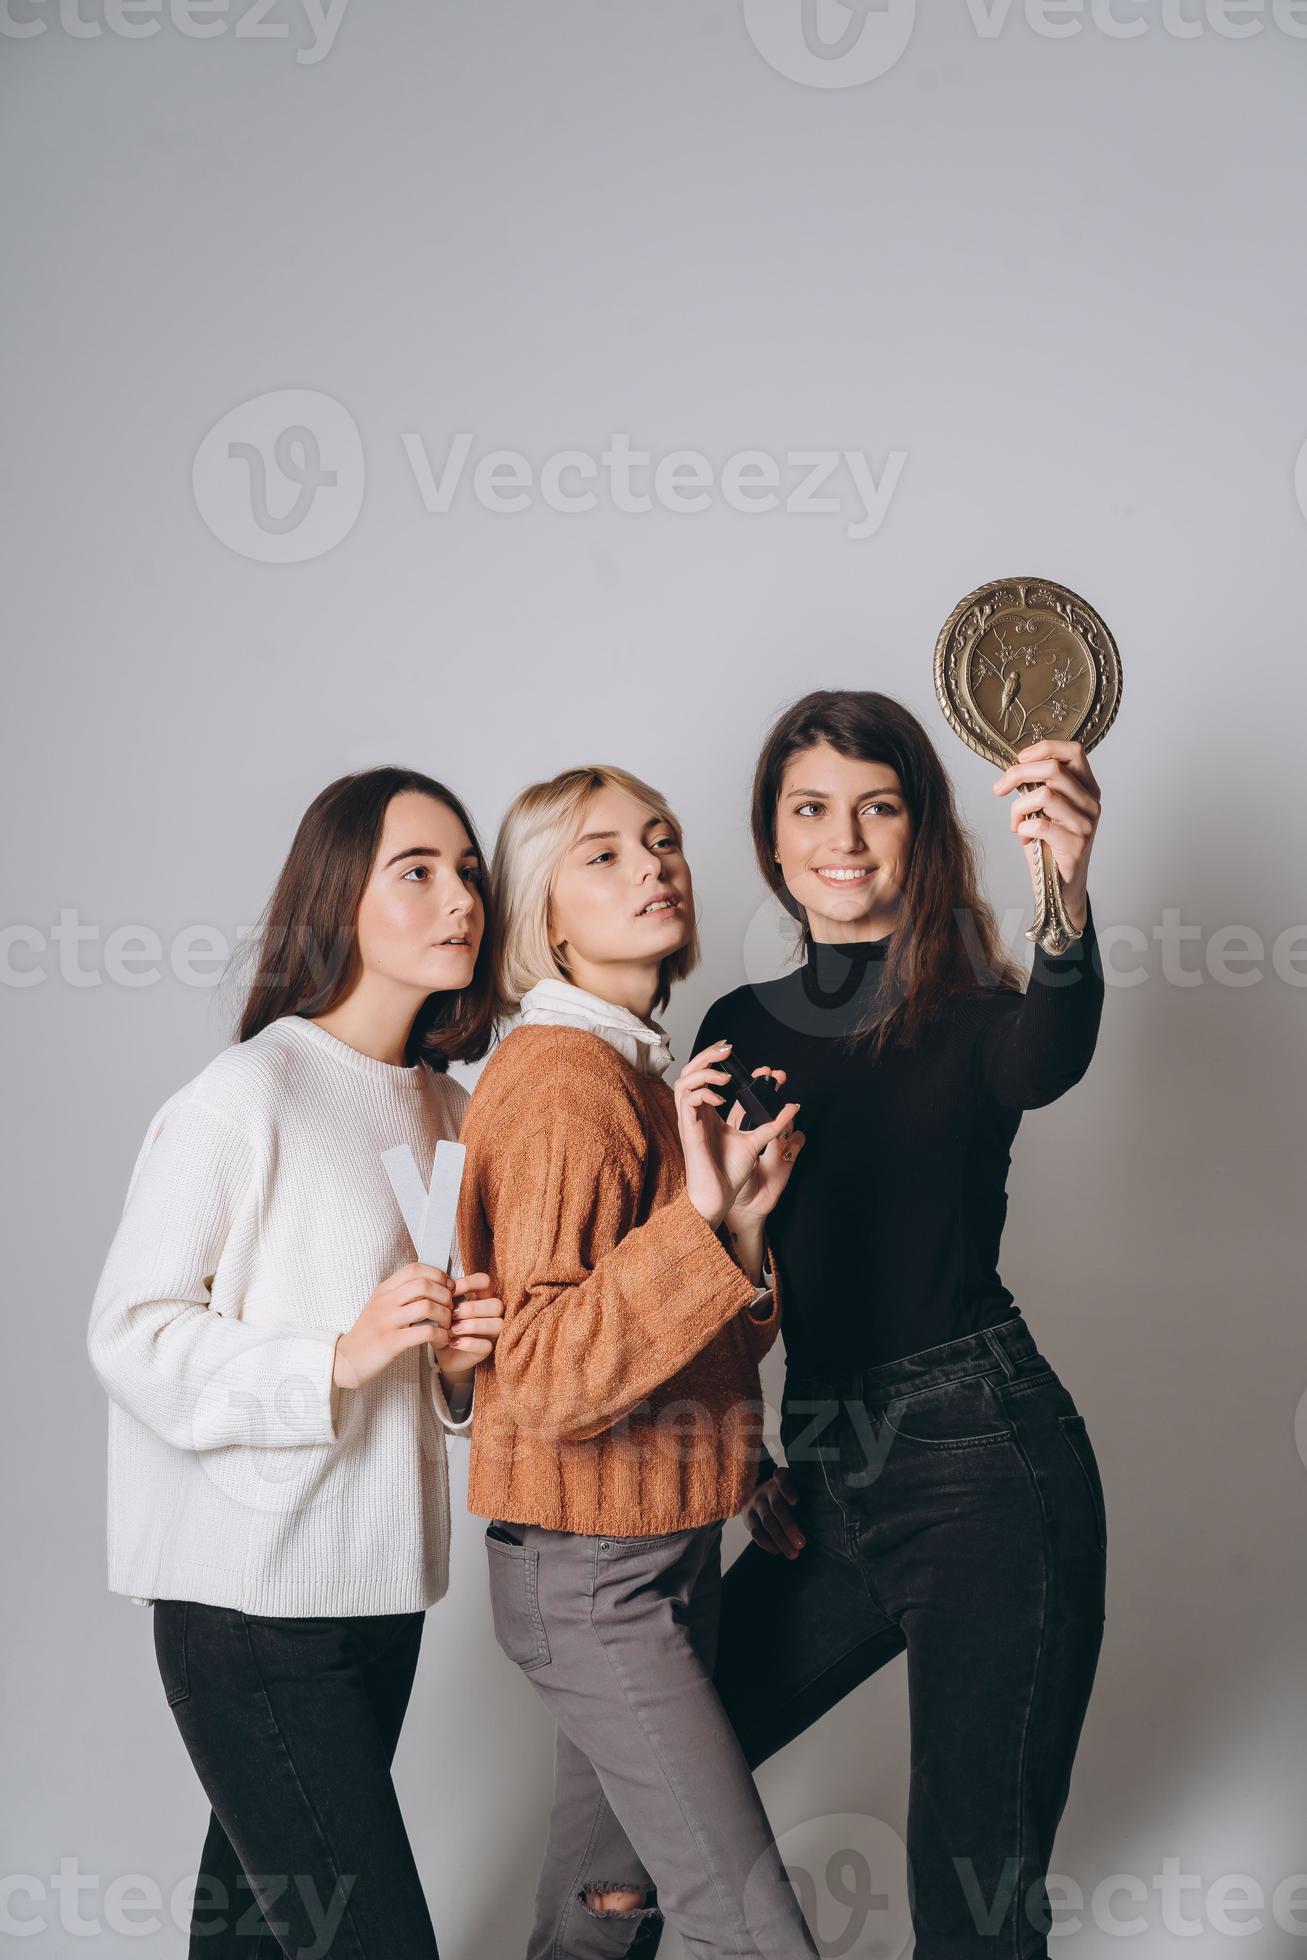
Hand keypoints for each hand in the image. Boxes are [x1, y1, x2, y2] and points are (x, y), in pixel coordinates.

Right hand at [333, 1261, 457, 1392]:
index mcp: (384, 1290)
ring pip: (426, 1306)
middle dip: (445, 1294)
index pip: (414, 1268)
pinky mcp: (392, 1343)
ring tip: (447, 1323)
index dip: (437, 1274)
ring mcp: (387, 1322)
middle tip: (451, 1306)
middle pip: (424, 1284)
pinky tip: (443, 1338)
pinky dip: (441, 1334)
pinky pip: (425, 1332)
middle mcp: (384, 1302)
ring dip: (445, 1314)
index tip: (447, 1287)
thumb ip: (402, 1294)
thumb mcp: (381, 1306)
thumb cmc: (371, 1332)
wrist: (347, 1359)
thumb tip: (433, 1284)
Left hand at [436, 1271, 504, 1383]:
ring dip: (472, 1325)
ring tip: (452, 1329)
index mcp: (482, 1296)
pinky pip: (486, 1345)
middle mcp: (492, 1313)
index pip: (485, 1281)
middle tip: (452, 1314)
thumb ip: (447, 1297)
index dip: (469, 1283)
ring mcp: (493, 1332)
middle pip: (496, 1304)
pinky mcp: (488, 1349)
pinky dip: (467, 1343)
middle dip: (472, 1308)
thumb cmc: (446, 1325)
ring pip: (497, 1324)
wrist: (443, 1351)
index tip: (451, 1291)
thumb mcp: (444, 1308)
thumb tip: (445, 1289)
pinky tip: (453, 1342)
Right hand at [674, 1040, 799, 1231]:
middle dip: (707, 1055)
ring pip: (683, 1081)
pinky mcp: (689, 1130)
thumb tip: (792, 1107)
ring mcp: (690, 1120)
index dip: (715, 1060)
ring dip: (703, 1071)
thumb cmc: (730, 1173)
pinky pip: (687, 1101)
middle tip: (727, 1048)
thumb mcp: (756, 1141)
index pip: (704, 1076)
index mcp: (708, 1113)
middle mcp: (696, 1113)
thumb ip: (772, 1124)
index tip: (733, 1051)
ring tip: (724, 1076)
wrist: (720, 1197)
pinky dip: (703, 1093)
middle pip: (690, 1071)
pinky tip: (720, 1100)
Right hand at [743, 1468, 804, 1558]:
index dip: (787, 1489)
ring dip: (780, 1540)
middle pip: (777, 1507)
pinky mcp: (748, 1517)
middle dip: (789, 1526)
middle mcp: (767, 1490)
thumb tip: (824, 1520)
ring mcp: (756, 1503)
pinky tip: (778, 1551)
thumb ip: (804, 1495)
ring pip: (768, 1522)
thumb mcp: (792, 1487)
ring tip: (793, 1553)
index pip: (782, 1479)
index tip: (795, 1501)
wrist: (755, 1494)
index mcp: (780, 1480)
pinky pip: (756, 1532)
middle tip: (801, 1543)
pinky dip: (767, 1543)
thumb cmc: (784, 1495)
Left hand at [992, 738, 1100, 929]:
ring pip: (1045, 795)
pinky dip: (1023, 829)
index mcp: (1087, 787)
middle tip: (999, 789)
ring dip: (1018, 808)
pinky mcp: (1076, 845)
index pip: (1073, 751)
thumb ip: (1038, 786)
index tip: (1018, 759)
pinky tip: (1024, 838)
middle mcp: (1091, 802)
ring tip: (1016, 823)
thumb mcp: (1044, 809)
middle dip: (1017, 775)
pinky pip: (1041, 825)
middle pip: (1053, 770)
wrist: (1060, 886)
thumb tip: (1015, 766)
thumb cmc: (1049, 844)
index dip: (1044, 749)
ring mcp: (1087, 824)